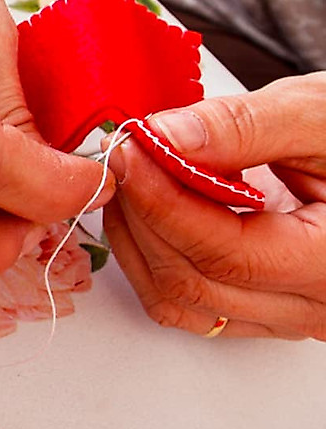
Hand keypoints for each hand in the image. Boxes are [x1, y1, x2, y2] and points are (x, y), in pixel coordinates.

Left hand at [104, 74, 325, 338]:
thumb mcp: (318, 113)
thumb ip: (240, 126)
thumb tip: (163, 137)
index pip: (225, 252)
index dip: (161, 200)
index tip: (128, 151)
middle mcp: (321, 306)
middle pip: (194, 282)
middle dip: (142, 215)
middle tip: (122, 156)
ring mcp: (295, 316)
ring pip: (184, 303)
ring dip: (141, 240)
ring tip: (135, 177)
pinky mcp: (273, 309)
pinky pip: (195, 304)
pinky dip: (159, 257)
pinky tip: (153, 207)